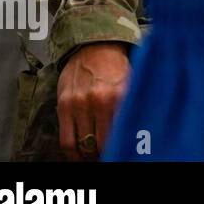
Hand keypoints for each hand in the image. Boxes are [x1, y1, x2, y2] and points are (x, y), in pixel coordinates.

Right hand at [57, 41, 131, 160]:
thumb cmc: (116, 67)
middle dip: (106, 153)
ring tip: (95, 157)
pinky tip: (79, 155)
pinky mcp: (64, 106)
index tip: (124, 153)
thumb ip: (132, 106)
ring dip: (89, 156)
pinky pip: (66, 140)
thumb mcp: (131, 83)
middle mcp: (99, 101)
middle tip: (110, 155)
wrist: (93, 46)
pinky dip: (73, 153)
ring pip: (83, 145)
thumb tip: (139, 132)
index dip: (123, 149)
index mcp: (120, 96)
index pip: (121, 135)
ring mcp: (79, 104)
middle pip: (102, 143)